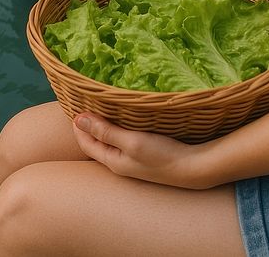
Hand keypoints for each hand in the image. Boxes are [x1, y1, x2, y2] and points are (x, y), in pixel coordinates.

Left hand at [72, 113, 215, 189]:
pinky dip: (118, 127)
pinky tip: (124, 117)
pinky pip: (123, 139)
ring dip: (103, 124)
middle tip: (85, 101)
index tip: (74, 102)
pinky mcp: (144, 154)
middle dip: (88, 123)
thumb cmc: (162, 155)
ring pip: (109, 139)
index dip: (77, 124)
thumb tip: (77, 119)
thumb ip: (105, 131)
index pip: (84, 142)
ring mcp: (131, 159)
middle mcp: (119, 162)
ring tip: (101, 105)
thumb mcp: (131, 141)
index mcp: (112, 160)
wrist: (194, 167)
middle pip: (95, 141)